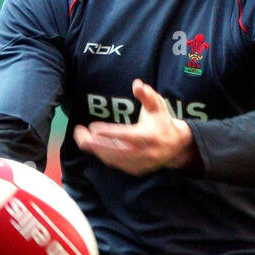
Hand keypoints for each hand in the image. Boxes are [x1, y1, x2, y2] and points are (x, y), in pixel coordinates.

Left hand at [73, 78, 195, 174]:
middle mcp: (145, 153)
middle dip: (95, 143)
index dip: (109, 132)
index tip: (93, 127)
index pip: (126, 136)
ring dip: (95, 149)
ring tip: (80, 137)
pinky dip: (102, 154)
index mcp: (150, 136)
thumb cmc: (162, 122)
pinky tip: (91, 145)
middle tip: (79, 133)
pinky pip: (115, 163)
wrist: (176, 148)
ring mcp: (140, 164)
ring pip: (113, 159)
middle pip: (115, 150)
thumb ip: (147, 95)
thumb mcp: (158, 106)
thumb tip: (137, 84)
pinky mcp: (136, 170)